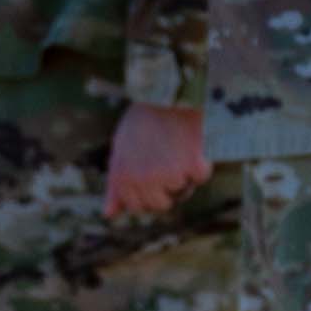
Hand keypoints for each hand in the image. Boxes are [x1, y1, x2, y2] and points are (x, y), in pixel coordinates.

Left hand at [104, 100, 208, 219]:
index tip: (152, 174)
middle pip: (161, 205)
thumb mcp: (120, 150)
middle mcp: (144, 180)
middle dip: (166, 189)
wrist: (165, 95)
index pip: (137, 206)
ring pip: (182, 190)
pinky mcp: (191, 165)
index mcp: (123, 178)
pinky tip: (192, 146)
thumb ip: (114, 185)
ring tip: (177, 149)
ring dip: (184, 175)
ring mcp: (168, 175)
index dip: (147, 193)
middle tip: (167, 162)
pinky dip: (202, 164)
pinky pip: (201, 176)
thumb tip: (108, 214)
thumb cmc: (142, 122)